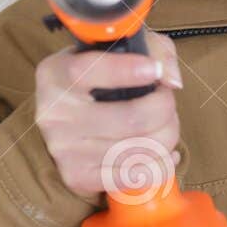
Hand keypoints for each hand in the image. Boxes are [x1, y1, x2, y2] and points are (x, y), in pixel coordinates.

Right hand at [34, 30, 183, 199]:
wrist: (69, 121)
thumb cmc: (100, 79)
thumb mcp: (120, 49)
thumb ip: (152, 50)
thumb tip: (171, 81)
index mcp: (56, 74)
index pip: (85, 71)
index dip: (125, 71)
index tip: (153, 70)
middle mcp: (54, 114)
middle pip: (132, 118)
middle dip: (165, 109)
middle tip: (166, 101)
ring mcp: (65, 150)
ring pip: (140, 149)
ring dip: (168, 135)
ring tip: (166, 125)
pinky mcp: (79, 177)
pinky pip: (135, 176)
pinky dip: (162, 164)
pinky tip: (165, 151)